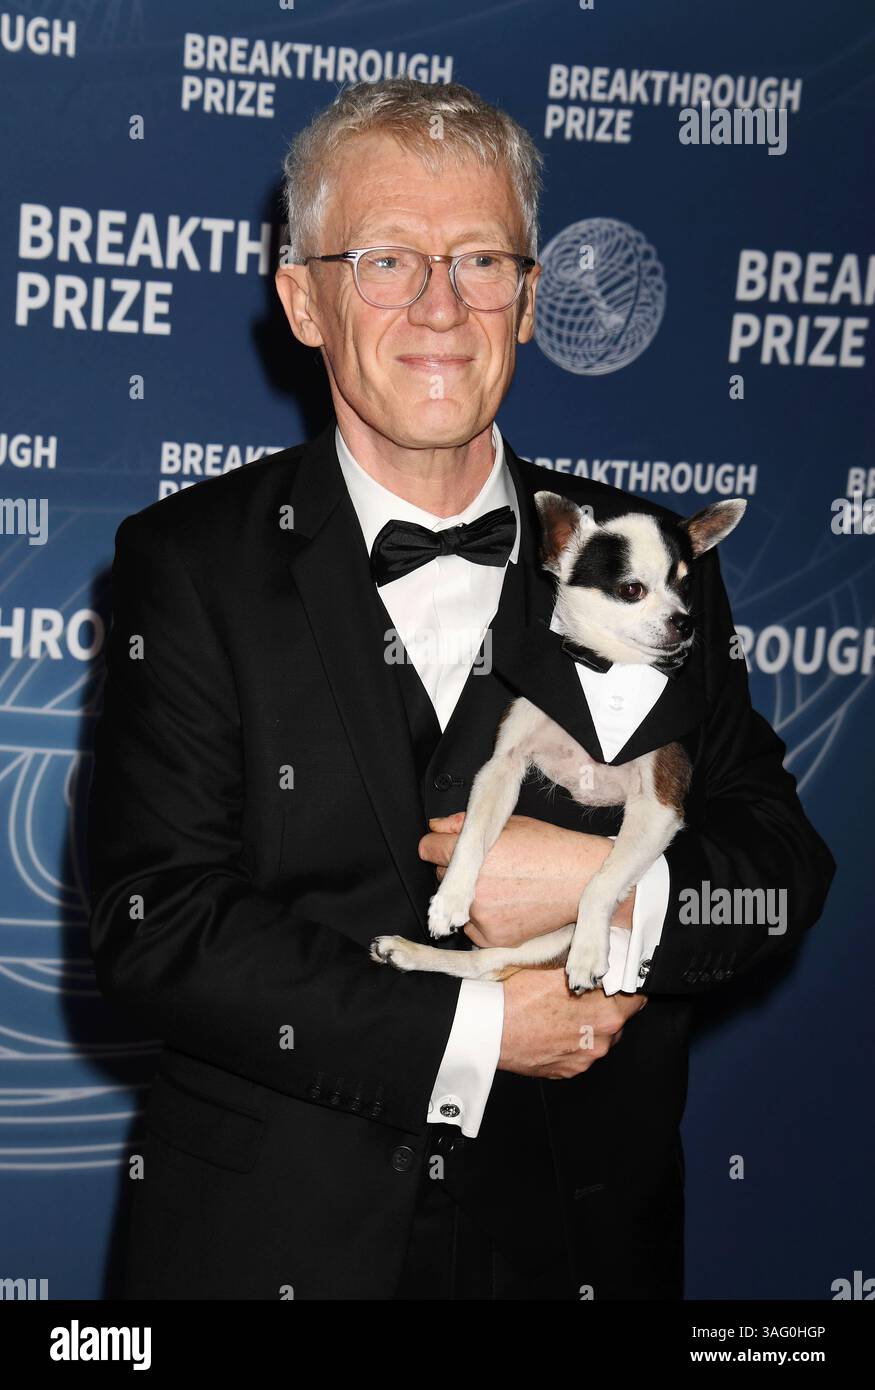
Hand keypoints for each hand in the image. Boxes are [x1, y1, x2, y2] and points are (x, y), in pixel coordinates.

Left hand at [418, 812, 634, 946]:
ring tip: (505, 886)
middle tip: (492, 866)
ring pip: (457, 903)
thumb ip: (466, 825)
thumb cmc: (550, 849)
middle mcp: (472, 886)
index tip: (445, 847)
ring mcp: (481, 915)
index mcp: (472, 855)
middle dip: (459, 870)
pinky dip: (484, 918)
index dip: (438, 845)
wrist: (582, 881)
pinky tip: (508, 905)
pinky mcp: (491, 937)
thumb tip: (435, 827)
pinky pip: (472, 926)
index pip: (427, 849)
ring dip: (470, 896)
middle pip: (442, 876)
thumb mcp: (508, 825)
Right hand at [498, 969, 646, 1078]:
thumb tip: (602, 957)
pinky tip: (553, 1030)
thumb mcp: (560, 969)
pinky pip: (580, 1054)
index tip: (619, 984)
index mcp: (608, 1014)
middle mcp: (602, 1041)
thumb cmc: (521, 997)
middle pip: (617, 1020)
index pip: (637, 999)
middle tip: (583, 996)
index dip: (627, 988)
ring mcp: (586, 1060)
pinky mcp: (569, 1072)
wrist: (493, 1028)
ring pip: (598, 1039)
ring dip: (588, 1027)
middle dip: (605, 1008)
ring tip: (562, 1014)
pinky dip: (572, 1043)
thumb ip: (589, 968)